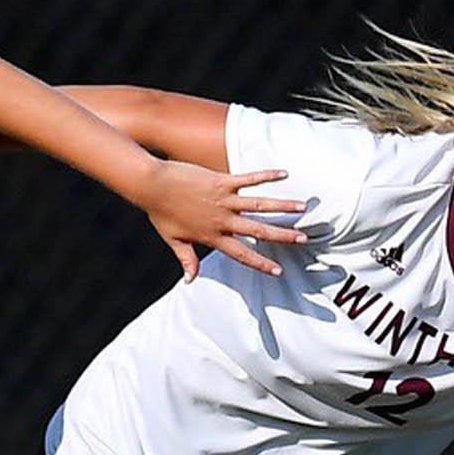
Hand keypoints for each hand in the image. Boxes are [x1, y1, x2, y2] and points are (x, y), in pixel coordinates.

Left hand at [131, 159, 310, 280]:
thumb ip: (186, 259)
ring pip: (260, 205)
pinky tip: (284, 174)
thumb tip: (190, 280)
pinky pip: (249, 179)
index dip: (260, 263)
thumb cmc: (159, 210)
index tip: (278, 271)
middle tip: (302, 239)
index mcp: (212, 236)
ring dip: (283, 206)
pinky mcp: (222, 181)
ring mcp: (224, 199)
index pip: (241, 253)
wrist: (150, 185)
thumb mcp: (173, 239)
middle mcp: (222, 220)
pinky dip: (267, 176)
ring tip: (303, 207)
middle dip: (283, 236)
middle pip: (258, 230)